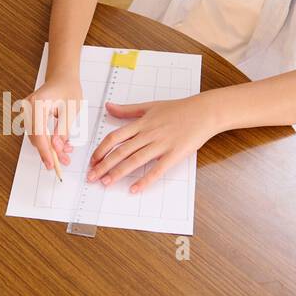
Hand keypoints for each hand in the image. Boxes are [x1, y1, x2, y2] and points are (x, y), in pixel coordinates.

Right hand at [19, 73, 82, 170]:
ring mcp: (27, 112)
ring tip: (65, 153)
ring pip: (36, 138)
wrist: (62, 78)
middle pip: (36, 138)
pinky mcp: (30, 117)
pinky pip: (37, 133)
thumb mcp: (71, 110)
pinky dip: (47, 141)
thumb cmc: (67, 88)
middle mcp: (28, 108)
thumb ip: (63, 130)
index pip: (39, 134)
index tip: (52, 164)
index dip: (45, 151)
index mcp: (37, 104)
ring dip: (50, 148)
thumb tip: (57, 147)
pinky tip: (59, 145)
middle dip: (50, 152)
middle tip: (64, 161)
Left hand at [86, 94, 218, 193]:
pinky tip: (134, 189)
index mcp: (141, 123)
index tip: (92, 161)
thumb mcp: (150, 106)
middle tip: (91, 177)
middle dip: (103, 165)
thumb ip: (128, 110)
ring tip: (106, 183)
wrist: (204, 111)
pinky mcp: (174, 154)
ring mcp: (161, 144)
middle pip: (121, 151)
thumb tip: (108, 107)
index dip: (101, 150)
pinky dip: (145, 181)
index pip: (115, 138)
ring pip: (135, 161)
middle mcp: (148, 134)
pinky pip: (157, 170)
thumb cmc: (178, 109)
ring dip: (118, 173)